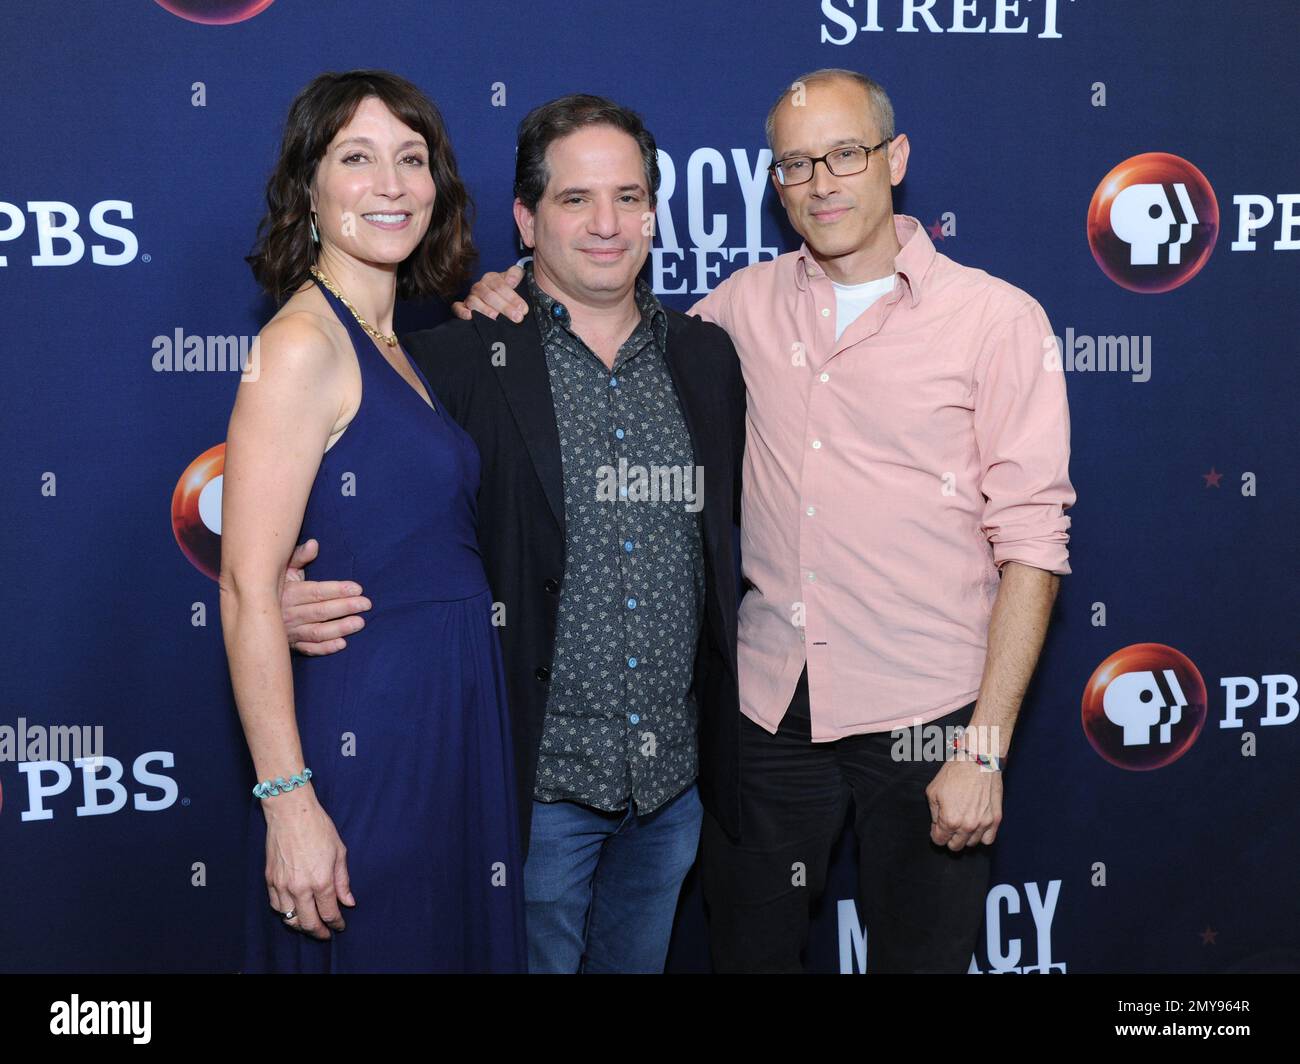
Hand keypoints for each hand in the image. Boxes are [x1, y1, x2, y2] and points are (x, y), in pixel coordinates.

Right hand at [262, 788, 354, 938]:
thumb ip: (343, 881)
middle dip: (319, 932)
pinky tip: (294, 909)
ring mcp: (282, 885)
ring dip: (301, 925)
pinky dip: (285, 913)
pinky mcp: (269, 880)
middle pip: (308, 923)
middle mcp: (300, 888)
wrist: (290, 812)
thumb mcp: (339, 852)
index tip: (341, 926)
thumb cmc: (318, 828)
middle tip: (326, 933)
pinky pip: (276, 906)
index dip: (337, 923)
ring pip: (289, 919)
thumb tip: (348, 902)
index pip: (329, 914)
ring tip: (310, 922)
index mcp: (321, 881)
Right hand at [281, 539, 370, 654]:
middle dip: (345, 607)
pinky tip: (342, 644)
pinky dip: (324, 648)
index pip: (316, 591)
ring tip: (360, 623)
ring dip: (339, 628)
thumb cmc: (274, 585)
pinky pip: (309, 648)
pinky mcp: (291, 644)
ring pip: (317, 631)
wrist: (252, 611)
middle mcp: (289, 613)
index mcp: (289, 592)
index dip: (337, 590)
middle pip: (320, 611)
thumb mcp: (283, 569)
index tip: (358, 588)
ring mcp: (290, 631)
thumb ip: (299, 556)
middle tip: (367, 604)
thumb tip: (314, 544)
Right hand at [450, 264, 528, 321]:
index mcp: (491, 278)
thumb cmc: (509, 290)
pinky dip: (461, 312)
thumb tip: (512, 281)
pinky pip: (457, 307)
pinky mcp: (462, 307)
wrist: (500, 297)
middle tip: (517, 317)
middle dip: (504, 307)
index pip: (501, 286)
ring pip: (474, 302)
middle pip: (489, 295)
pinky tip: (470, 317)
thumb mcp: (515, 279)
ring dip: (485, 310)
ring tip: (496, 317)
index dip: (512, 297)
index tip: (523, 308)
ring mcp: (470, 297)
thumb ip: (516, 275)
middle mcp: (479, 287)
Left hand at [925, 758, 1002, 849]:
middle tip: (949, 828)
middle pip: (955, 846)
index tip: (937, 829)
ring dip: (966, 837)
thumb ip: (934, 812)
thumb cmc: (955, 773)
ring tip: (963, 825)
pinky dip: (982, 836)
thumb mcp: (933, 791)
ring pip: (972, 844)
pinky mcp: (996, 819)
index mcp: (949, 820)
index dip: (936, 834)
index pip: (939, 840)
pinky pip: (989, 839)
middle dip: (949, 838)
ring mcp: (983, 824)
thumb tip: (937, 824)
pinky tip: (977, 827)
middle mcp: (967, 826)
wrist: (978, 761)